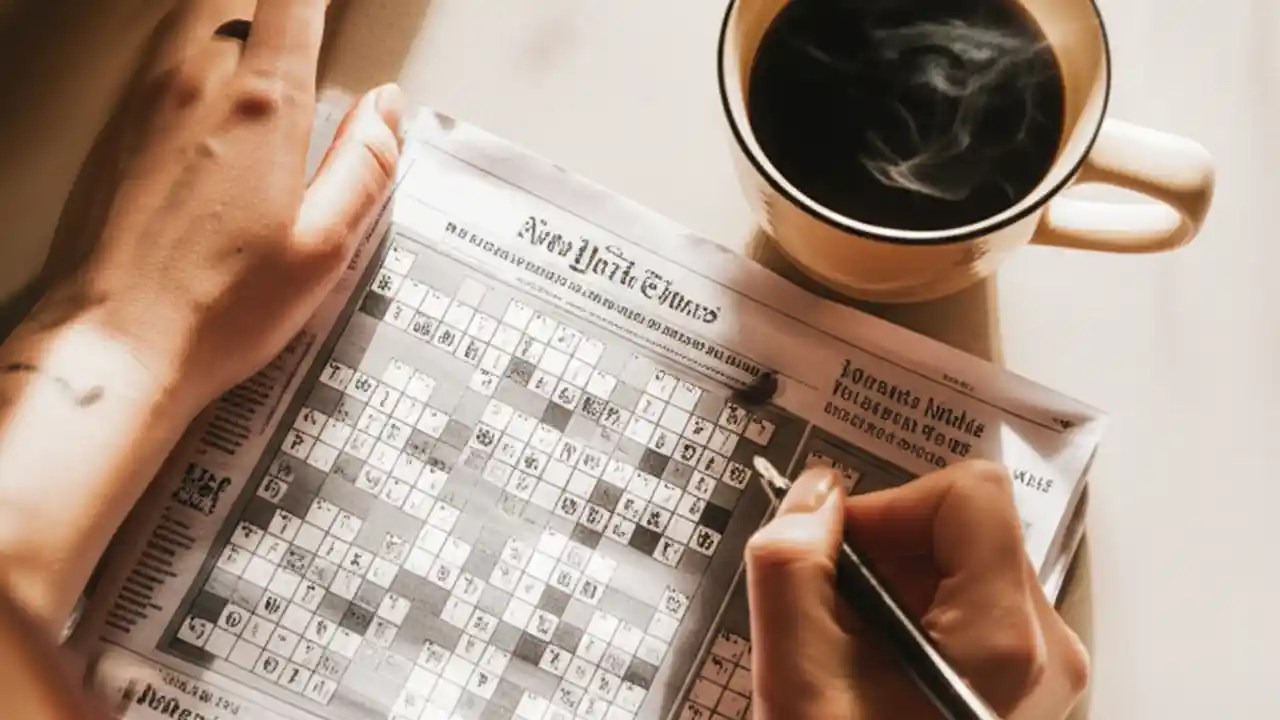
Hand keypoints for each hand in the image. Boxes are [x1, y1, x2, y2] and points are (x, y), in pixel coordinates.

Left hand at [32, 0, 403, 412]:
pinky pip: (163, 51)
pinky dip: (199, 40)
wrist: (116, 340)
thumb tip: (386, 109)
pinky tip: (214, 71)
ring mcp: (151, 100)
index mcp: (265, 107)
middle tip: (312, 21)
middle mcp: (202, 85)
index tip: (340, 11)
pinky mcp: (119, 125)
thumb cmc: (218, 307)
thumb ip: (364, 166)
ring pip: (196, 14)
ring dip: (238, 10)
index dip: (321, 0)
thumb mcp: (324, 247)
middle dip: (284, 4)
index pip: (297, 2)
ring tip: (270, 28)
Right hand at [744, 460, 1089, 719]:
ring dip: (897, 584)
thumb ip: (791, 569)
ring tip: (854, 648)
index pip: (969, 494)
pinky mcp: (1030, 683)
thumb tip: (811, 496)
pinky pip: (974, 605)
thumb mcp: (798, 680)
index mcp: (1004, 637)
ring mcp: (1045, 668)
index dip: (888, 507)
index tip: (837, 550)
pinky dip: (918, 614)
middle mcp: (1046, 646)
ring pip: (967, 563)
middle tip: (836, 609)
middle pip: (967, 526)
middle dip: (886, 550)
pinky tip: (879, 666)